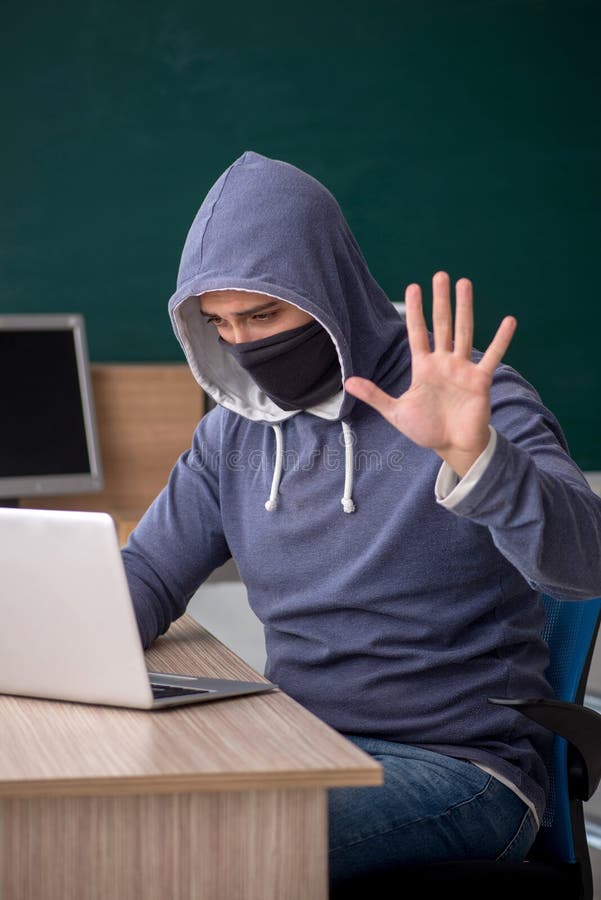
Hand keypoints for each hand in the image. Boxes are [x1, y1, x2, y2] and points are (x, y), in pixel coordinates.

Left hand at [345, 271, 516, 477]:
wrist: (453, 446)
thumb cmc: (427, 429)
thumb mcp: (396, 411)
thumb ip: (374, 395)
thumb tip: (347, 383)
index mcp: (424, 367)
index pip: (417, 332)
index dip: (415, 310)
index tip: (414, 286)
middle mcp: (444, 362)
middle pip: (442, 324)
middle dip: (440, 300)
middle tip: (440, 275)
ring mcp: (463, 368)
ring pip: (464, 332)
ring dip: (464, 308)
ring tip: (465, 284)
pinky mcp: (480, 380)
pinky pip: (493, 357)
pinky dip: (502, 340)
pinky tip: (509, 321)